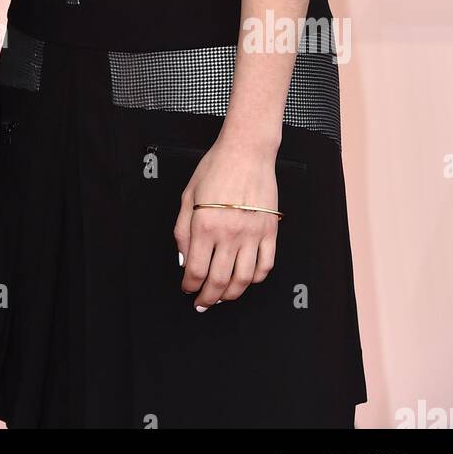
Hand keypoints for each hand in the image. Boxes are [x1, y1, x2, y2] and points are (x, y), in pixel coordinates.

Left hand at [173, 136, 279, 309]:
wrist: (246, 151)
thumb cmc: (216, 168)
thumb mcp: (188, 195)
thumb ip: (183, 229)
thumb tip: (184, 258)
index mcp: (204, 224)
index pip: (196, 270)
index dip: (190, 286)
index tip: (188, 288)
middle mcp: (229, 233)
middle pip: (218, 281)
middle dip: (208, 298)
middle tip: (203, 302)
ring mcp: (252, 234)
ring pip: (243, 279)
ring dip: (231, 294)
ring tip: (223, 296)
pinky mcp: (269, 232)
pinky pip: (266, 266)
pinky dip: (256, 279)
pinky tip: (247, 279)